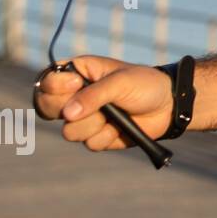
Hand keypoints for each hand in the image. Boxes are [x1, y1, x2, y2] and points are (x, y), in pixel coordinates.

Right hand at [33, 55, 174, 150]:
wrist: (169, 106)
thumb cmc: (146, 84)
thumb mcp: (121, 82)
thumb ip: (94, 95)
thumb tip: (68, 114)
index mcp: (78, 74)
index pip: (47, 81)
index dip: (54, 86)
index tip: (75, 84)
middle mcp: (76, 97)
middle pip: (48, 109)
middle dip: (70, 110)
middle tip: (96, 105)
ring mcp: (85, 118)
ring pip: (70, 131)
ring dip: (93, 125)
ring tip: (115, 115)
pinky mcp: (96, 136)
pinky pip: (89, 144)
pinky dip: (106, 137)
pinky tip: (121, 127)